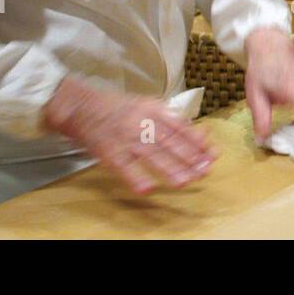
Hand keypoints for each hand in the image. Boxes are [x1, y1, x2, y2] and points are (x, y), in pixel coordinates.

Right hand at [42, 75, 216, 194]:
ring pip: (150, 154)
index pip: (179, 126)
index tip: (211, 153)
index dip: (197, 141)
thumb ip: (172, 119)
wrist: (82, 106)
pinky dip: (135, 178)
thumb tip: (201, 134)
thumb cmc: (120, 108)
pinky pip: (124, 166)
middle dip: (189, 157)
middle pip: (168, 141)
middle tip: (205, 170)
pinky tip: (148, 189)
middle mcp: (140, 122)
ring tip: (185, 181)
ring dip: (169, 169)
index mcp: (152, 109)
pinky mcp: (108, 152)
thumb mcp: (148, 105)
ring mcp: (124, 138)